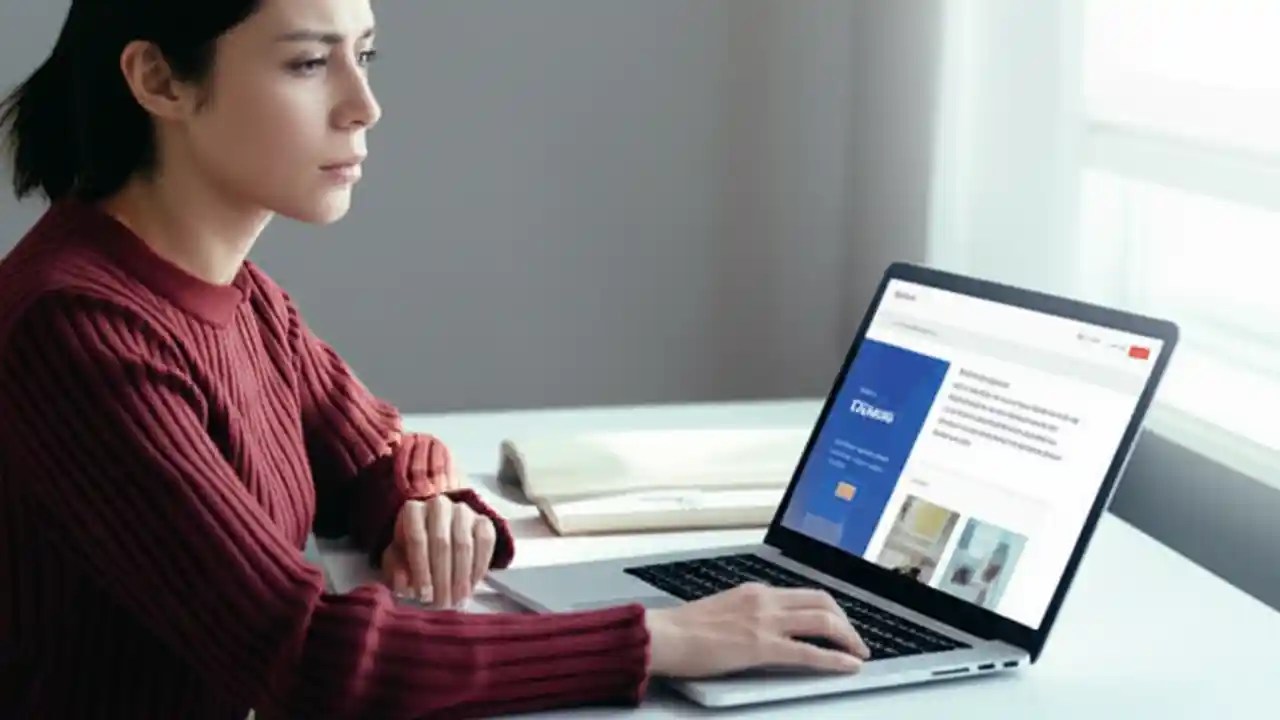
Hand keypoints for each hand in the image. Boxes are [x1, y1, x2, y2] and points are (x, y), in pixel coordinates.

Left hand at [381, 494, 496, 608]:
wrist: (439, 534)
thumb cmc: (414, 551)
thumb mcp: (397, 561)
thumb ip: (395, 572)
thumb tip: (404, 584)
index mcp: (413, 511)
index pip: (417, 539)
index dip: (420, 569)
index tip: (423, 595)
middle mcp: (439, 505)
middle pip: (442, 543)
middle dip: (442, 578)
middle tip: (441, 603)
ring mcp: (464, 511)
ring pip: (464, 545)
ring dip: (460, 578)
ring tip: (456, 600)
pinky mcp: (484, 521)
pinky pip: (485, 545)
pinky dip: (478, 570)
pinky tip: (470, 587)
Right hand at [643, 582, 870, 676]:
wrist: (665, 637)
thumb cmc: (684, 630)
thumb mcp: (723, 610)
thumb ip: (748, 614)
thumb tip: (766, 626)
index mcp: (755, 592)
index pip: (804, 594)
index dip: (829, 609)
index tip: (839, 624)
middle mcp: (765, 600)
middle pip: (822, 602)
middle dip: (845, 621)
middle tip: (855, 640)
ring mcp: (765, 622)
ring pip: (823, 621)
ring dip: (848, 638)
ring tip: (858, 653)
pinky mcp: (762, 646)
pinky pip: (809, 651)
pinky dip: (834, 659)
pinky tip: (848, 666)